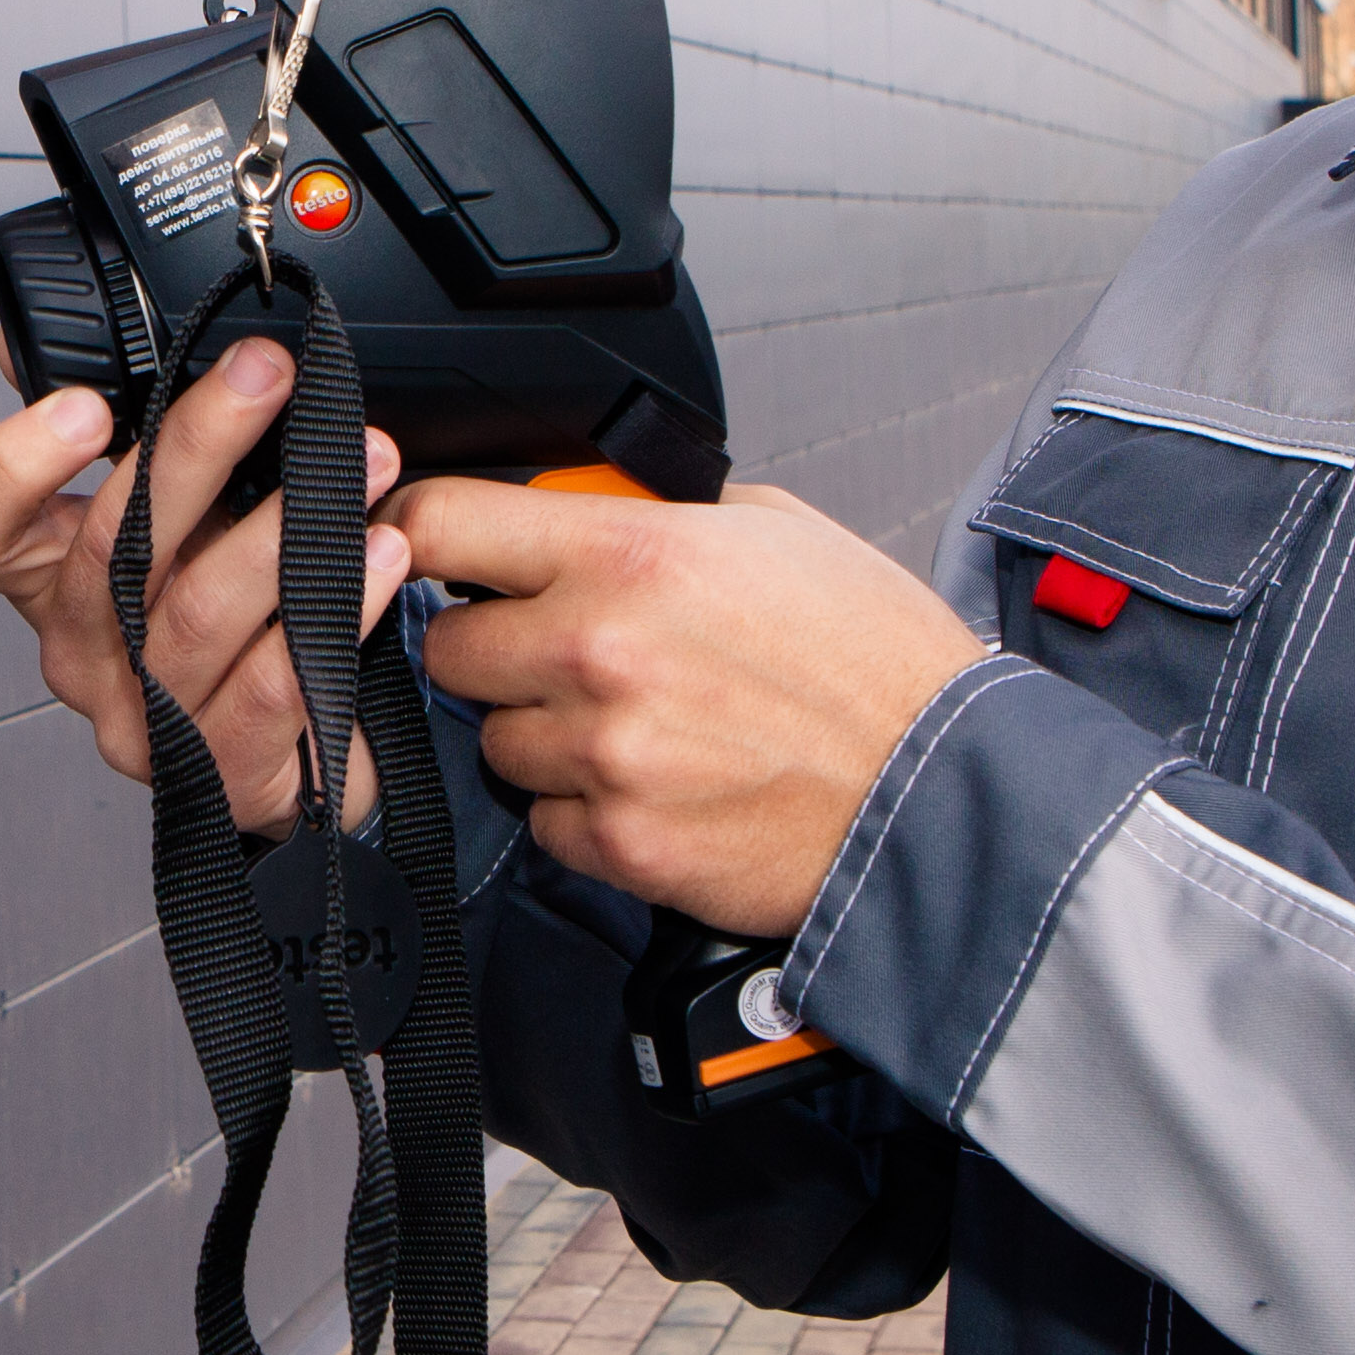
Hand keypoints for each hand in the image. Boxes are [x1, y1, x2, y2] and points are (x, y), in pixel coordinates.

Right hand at [0, 340, 405, 831]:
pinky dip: (329, 615)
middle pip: (104, 549)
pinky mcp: (219, 772)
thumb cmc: (238, 620)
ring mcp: (145, 719)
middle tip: (265, 375)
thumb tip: (38, 329)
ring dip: (284, 529)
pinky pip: (264, 691)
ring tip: (361, 465)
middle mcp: (84, 650)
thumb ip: (122, 421)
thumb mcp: (180, 513)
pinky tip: (375, 559)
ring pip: (195, 614)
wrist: (307, 754)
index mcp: (52, 576)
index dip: (9, 468)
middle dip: (192, 446)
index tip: (86, 405)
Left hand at [391, 478, 983, 934]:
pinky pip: (542, 821)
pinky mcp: (617, 842)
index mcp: (631, 554)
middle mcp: (598, 650)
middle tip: (563, 654)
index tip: (418, 546)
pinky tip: (656, 786)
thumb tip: (569, 512)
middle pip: (447, 644)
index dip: (415, 531)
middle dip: (492, 646)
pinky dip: (582, 810)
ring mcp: (602, 754)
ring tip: (636, 727)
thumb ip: (648, 516)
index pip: (440, 522)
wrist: (939, 790)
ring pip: (492, 741)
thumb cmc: (872, 659)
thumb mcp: (770, 530)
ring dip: (540, 735)